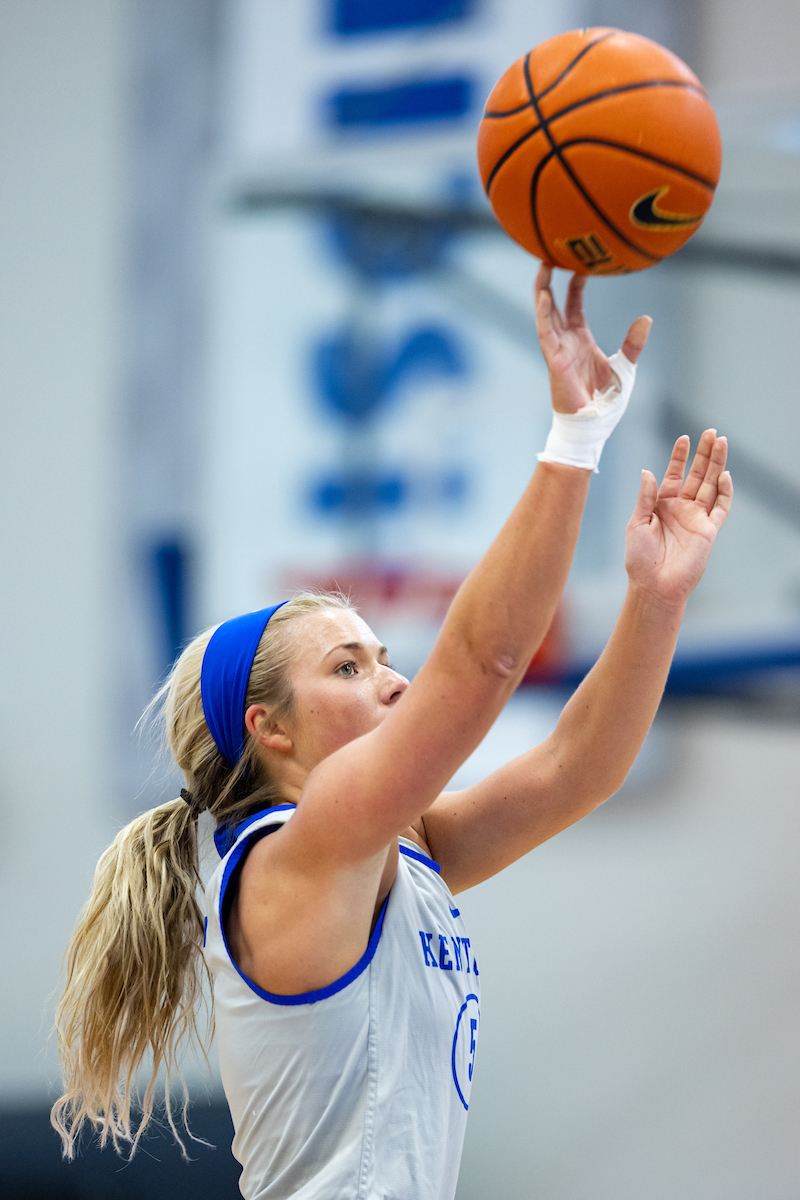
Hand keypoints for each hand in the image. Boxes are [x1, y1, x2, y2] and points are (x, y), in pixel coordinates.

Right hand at [535, 265, 651, 413]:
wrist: (593, 425)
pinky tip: (544, 295)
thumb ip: (633, 343)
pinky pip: (545, 333)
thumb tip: (646, 319)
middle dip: (549, 280)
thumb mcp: (625, 367)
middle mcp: (565, 341)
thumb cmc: (605, 402)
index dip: (574, 284)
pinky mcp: (554, 360)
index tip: (578, 264)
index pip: (573, 305)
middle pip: (552, 303)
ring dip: (542, 290)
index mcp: (580, 340)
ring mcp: (557, 349)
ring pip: (545, 313)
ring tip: (543, 266)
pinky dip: (543, 314)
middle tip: (549, 254)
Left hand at [625, 431, 732, 607]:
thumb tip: (648, 472)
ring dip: (716, 465)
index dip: (680, 456)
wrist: (654, 585)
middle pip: (697, 475)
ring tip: (721, 443)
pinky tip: (724, 474)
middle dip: (704, 454)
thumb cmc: (640, 558)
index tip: (684, 438)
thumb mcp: (636, 523)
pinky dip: (724, 491)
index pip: (675, 474)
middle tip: (711, 432)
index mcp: (663, 504)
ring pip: (710, 485)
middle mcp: (682, 508)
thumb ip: (646, 497)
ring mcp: (696, 518)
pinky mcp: (708, 530)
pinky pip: (720, 507)